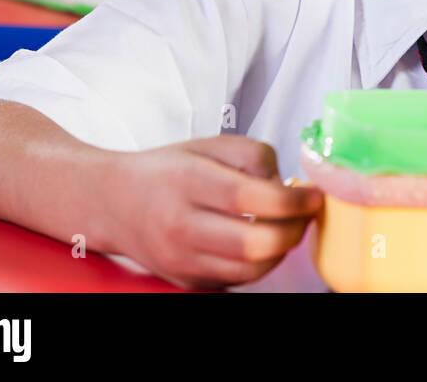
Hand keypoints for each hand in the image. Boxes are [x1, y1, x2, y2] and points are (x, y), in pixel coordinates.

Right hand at [103, 134, 322, 289]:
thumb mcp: (210, 145)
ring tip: (288, 226)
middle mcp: (180, 224)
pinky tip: (266, 242)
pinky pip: (237, 280)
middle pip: (253, 243)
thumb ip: (255, 155)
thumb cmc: (168, 171)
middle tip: (305, 213)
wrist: (114, 203)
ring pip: (250, 269)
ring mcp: (181, 259)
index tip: (313, 194)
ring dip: (282, 250)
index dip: (292, 200)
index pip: (250, 198)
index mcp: (187, 182)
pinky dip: (262, 264)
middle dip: (293, 230)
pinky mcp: (186, 280)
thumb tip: (285, 183)